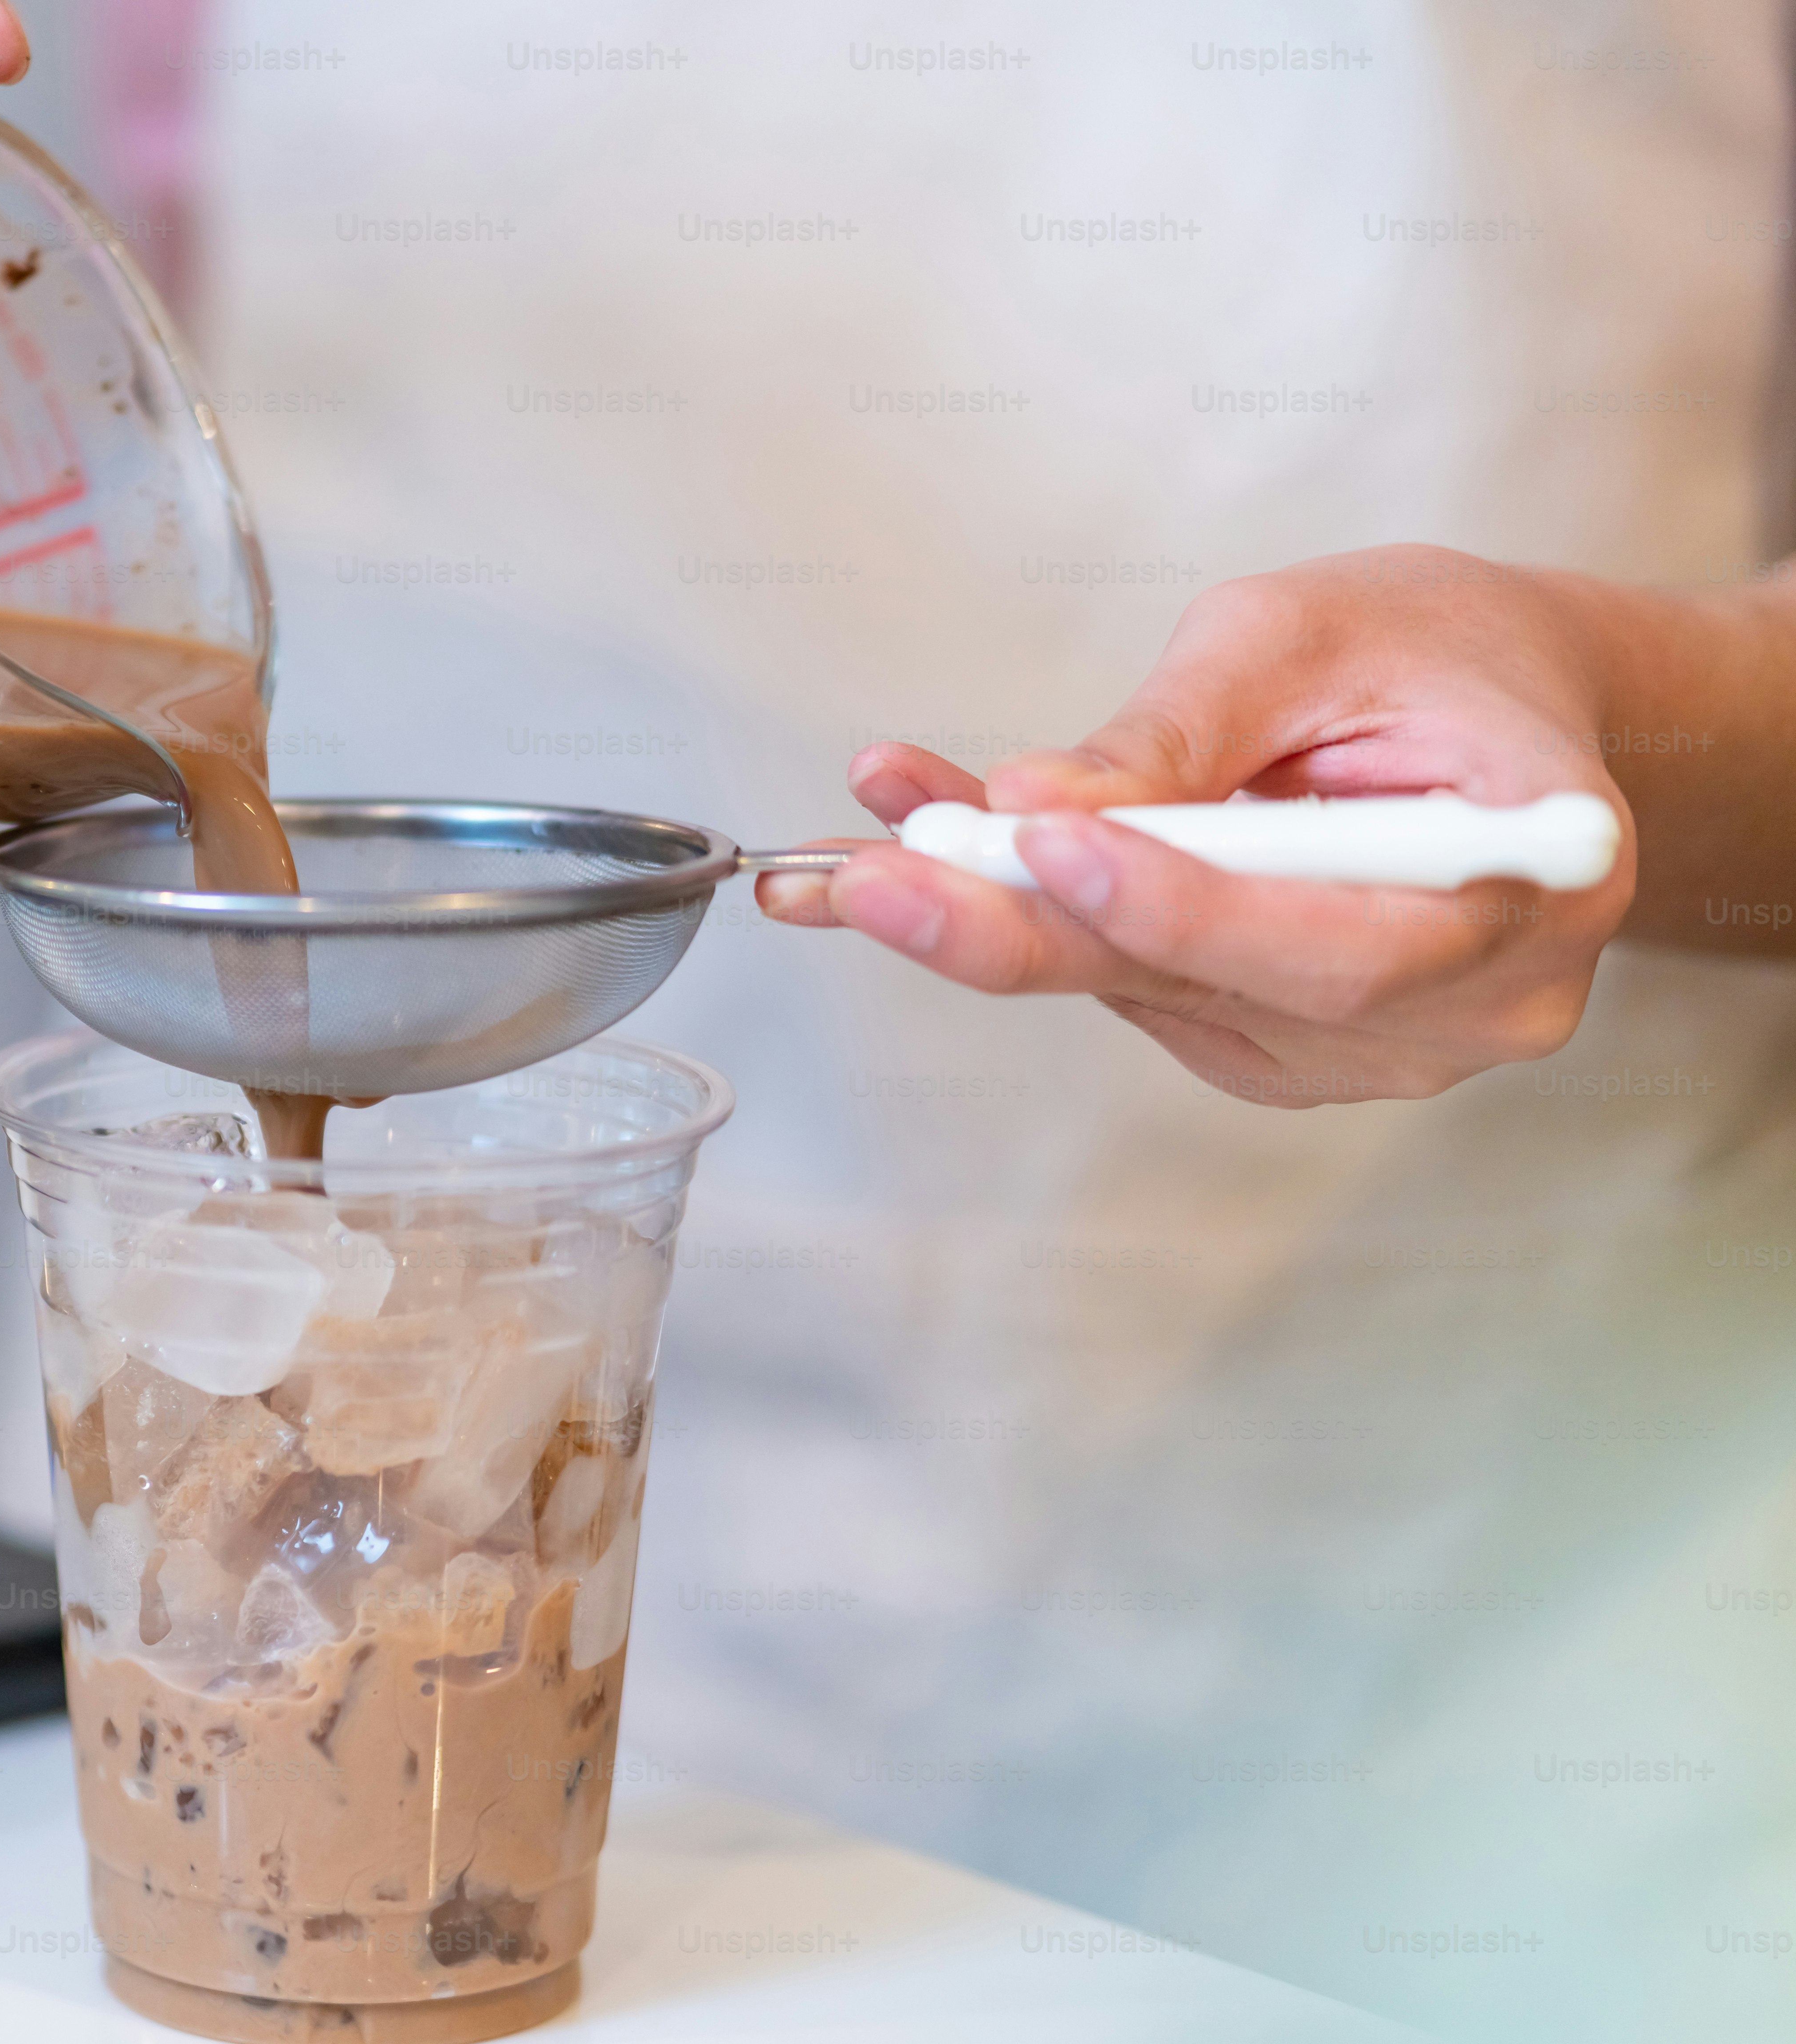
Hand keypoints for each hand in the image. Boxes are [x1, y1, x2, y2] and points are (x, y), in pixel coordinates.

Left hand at [755, 545, 1640, 1106]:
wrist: (1495, 705)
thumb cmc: (1433, 648)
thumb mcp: (1310, 631)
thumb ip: (1181, 725)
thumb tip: (1031, 799)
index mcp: (1541, 881)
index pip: (1348, 944)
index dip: (1189, 908)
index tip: (1050, 841)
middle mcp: (1469, 1003)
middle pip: (1219, 989)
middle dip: (1026, 931)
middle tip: (871, 881)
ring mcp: (1368, 1045)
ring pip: (1151, 993)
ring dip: (997, 918)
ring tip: (870, 844)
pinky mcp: (1276, 1045)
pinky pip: (1135, 987)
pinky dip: (1034, 920)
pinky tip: (940, 858)